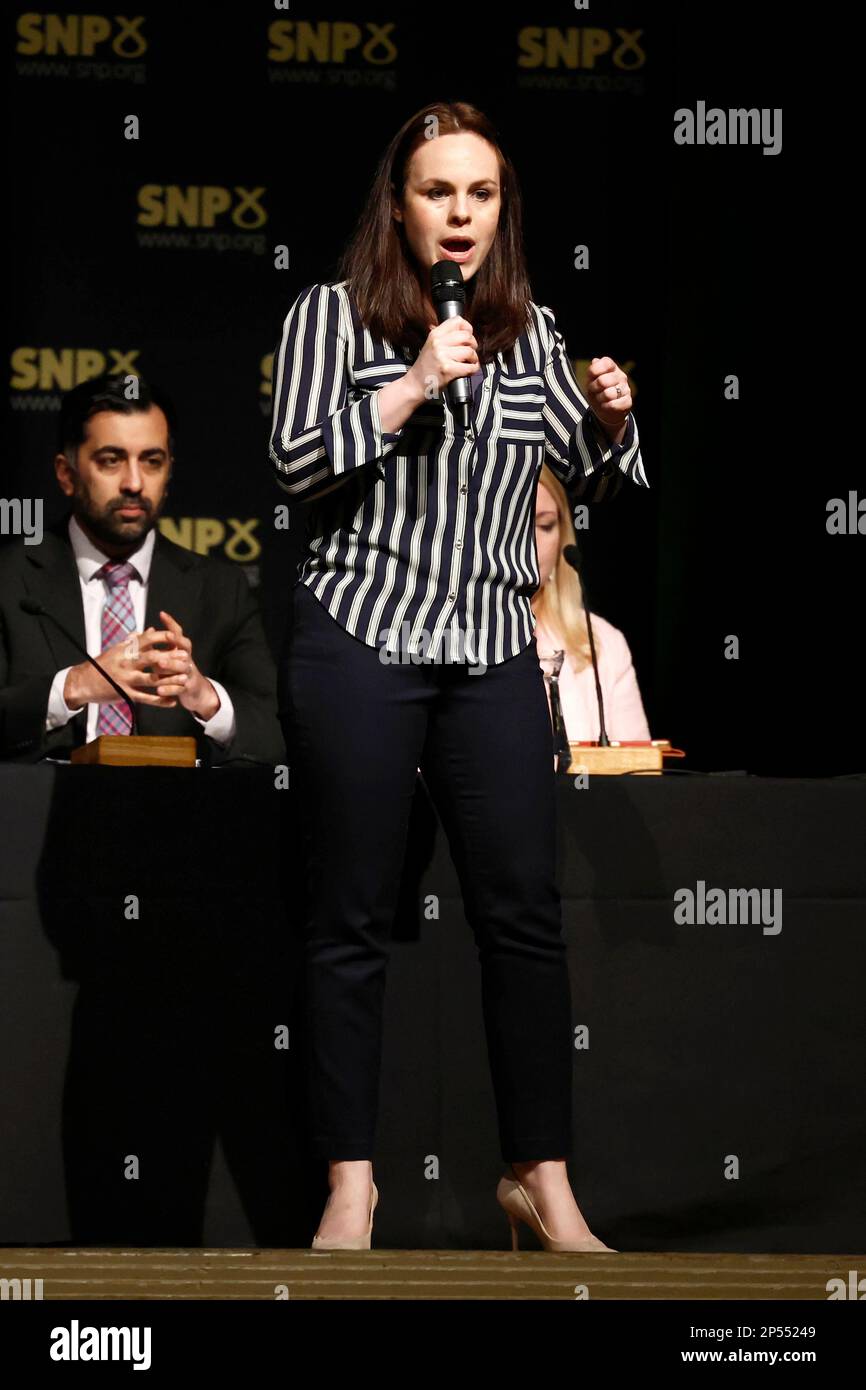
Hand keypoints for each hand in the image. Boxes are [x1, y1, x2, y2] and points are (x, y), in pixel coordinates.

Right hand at [64, 625, 190, 709]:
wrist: (83, 682)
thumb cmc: (102, 663)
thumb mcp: (117, 649)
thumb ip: (136, 640)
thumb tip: (151, 630)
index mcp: (125, 650)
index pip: (146, 640)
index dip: (162, 637)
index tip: (175, 636)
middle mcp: (126, 663)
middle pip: (152, 658)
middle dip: (170, 657)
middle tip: (185, 657)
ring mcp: (126, 679)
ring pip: (152, 679)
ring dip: (170, 679)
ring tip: (184, 679)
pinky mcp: (125, 694)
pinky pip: (146, 698)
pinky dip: (160, 700)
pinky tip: (172, 701)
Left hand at [158, 610, 220, 720]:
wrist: (194, 690)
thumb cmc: (175, 670)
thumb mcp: (167, 656)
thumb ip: (157, 646)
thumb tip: (145, 631)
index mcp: (182, 650)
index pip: (178, 633)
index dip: (171, 624)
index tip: (161, 614)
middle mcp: (187, 659)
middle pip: (184, 648)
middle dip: (174, 642)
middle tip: (165, 635)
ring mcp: (189, 673)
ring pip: (182, 667)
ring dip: (171, 665)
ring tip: (158, 664)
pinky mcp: (188, 688)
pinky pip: (179, 688)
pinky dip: (169, 689)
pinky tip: (159, 691)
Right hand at [407, 316, 478, 402]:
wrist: (415, 384)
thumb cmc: (425, 366)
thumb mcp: (431, 345)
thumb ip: (444, 336)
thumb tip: (462, 329)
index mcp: (435, 334)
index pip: (457, 321)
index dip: (467, 328)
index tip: (468, 336)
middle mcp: (438, 343)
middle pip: (467, 336)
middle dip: (473, 345)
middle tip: (470, 351)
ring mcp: (442, 356)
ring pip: (470, 352)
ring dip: (473, 358)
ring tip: (468, 362)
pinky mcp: (448, 370)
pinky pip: (470, 367)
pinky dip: (473, 369)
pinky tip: (469, 370)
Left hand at [585, 356, 632, 434]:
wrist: (604, 409)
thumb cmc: (597, 391)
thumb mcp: (591, 380)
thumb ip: (593, 370)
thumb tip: (595, 361)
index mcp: (612, 368)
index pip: (606, 363)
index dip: (595, 371)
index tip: (592, 377)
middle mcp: (620, 376)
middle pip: (602, 381)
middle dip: (594, 388)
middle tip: (594, 391)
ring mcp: (625, 389)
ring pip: (608, 394)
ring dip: (600, 399)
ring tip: (600, 399)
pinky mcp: (627, 402)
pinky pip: (614, 405)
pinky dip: (606, 407)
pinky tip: (606, 405)